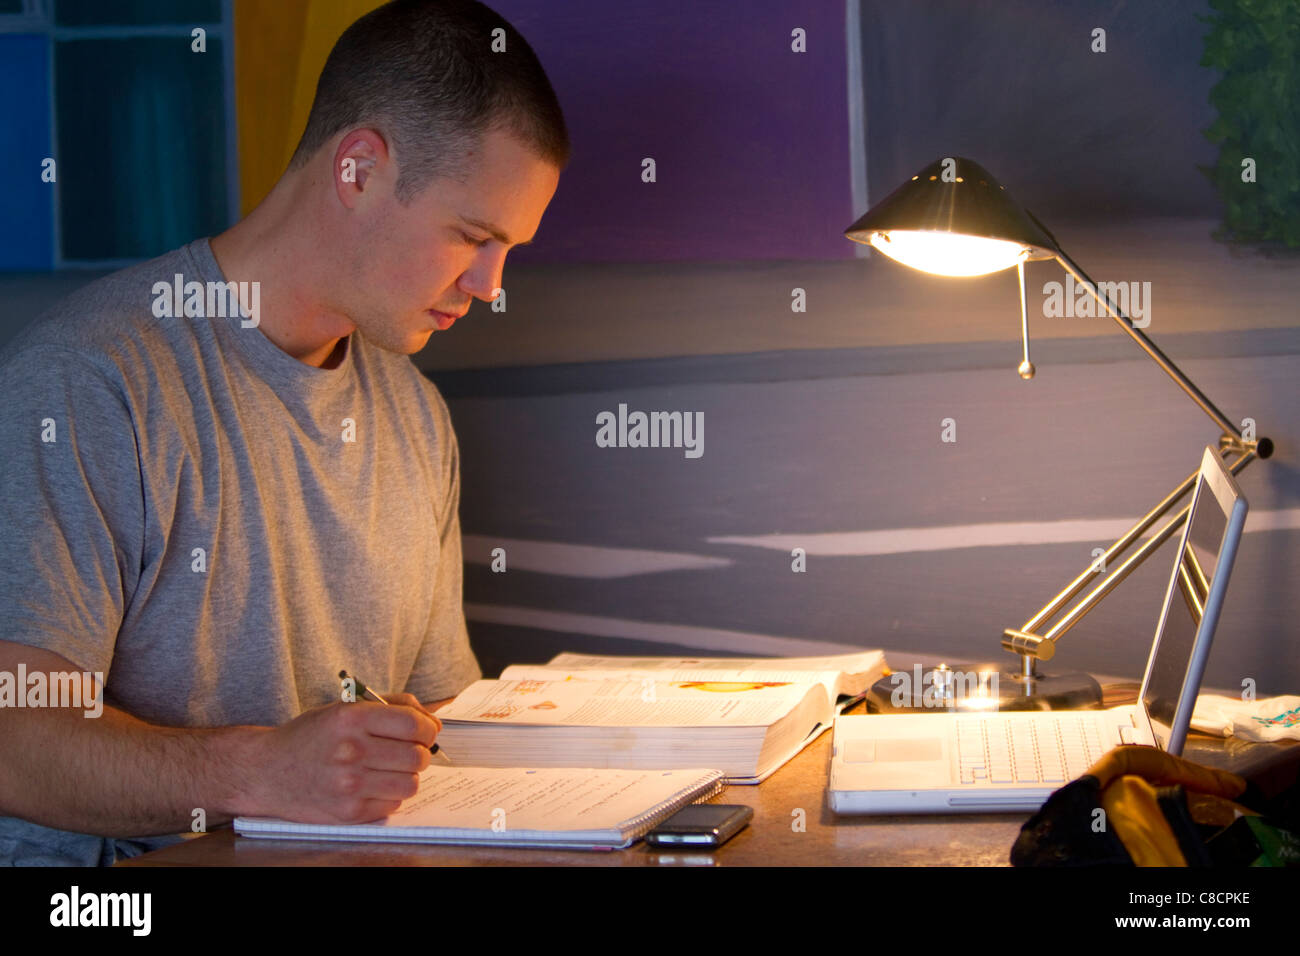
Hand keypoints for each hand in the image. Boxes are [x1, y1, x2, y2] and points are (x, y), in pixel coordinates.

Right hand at [241, 694, 441, 823]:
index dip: (428, 729)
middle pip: (418, 756)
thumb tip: (433, 720)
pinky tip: (370, 786)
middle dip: (419, 753)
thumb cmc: (311, 736)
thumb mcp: (345, 708)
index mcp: (352, 718)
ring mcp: (350, 784)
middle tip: (404, 752)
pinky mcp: (349, 812)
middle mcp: (351, 750)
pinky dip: (388, 795)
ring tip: (387, 770)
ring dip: (405, 776)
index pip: (415, 724)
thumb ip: (392, 706)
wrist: (267, 771)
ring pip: (411, 783)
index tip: (424, 732)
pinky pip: (393, 804)